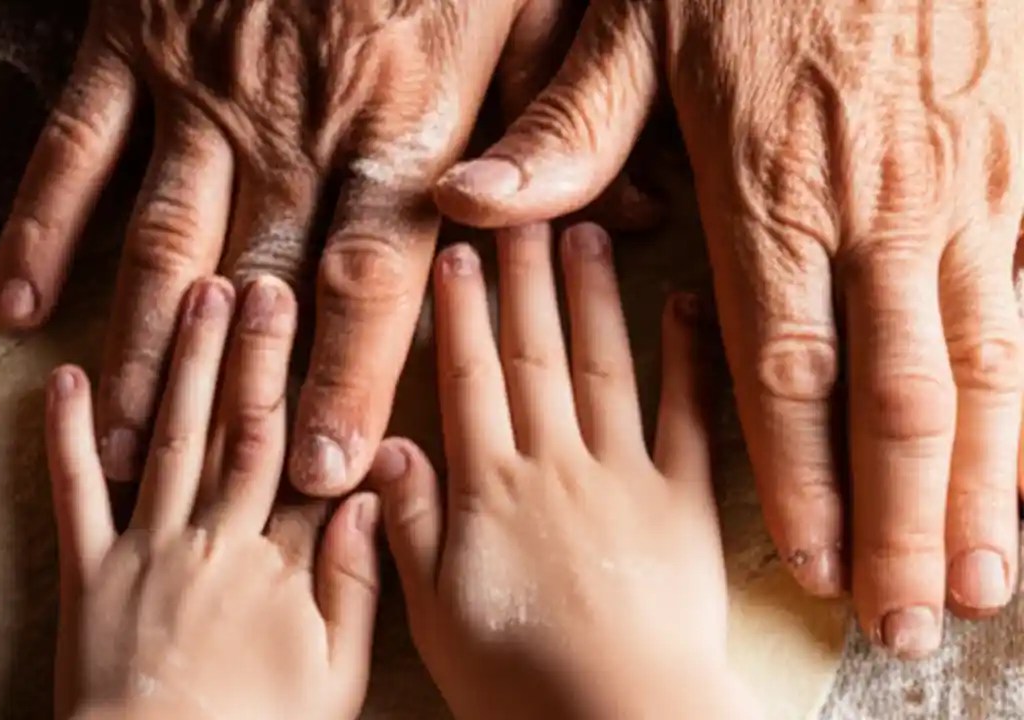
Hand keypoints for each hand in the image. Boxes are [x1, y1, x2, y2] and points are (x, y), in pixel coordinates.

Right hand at [0, 0, 659, 497]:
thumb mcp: (538, 1)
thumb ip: (569, 120)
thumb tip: (623, 223)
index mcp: (402, 115)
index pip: (374, 276)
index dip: (352, 380)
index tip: (326, 473)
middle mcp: (297, 119)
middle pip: (262, 284)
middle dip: (235, 397)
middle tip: (205, 493)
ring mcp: (204, 84)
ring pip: (163, 238)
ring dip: (141, 347)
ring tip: (123, 441)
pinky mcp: (133, 41)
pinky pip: (75, 146)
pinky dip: (41, 225)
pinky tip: (19, 306)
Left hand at [45, 276, 379, 719]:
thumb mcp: (336, 677)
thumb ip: (357, 583)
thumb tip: (371, 499)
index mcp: (281, 563)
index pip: (307, 457)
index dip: (316, 384)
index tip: (324, 320)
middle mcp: (216, 539)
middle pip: (243, 429)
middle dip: (255, 351)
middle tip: (263, 278)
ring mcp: (148, 549)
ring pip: (173, 439)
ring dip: (184, 363)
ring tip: (194, 294)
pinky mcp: (88, 572)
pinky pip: (77, 493)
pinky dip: (69, 434)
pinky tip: (67, 376)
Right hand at [369, 222, 756, 718]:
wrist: (622, 719)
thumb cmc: (518, 681)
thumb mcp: (434, 612)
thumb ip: (409, 525)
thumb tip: (386, 447)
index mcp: (490, 488)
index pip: (467, 377)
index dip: (459, 311)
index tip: (455, 252)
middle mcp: (555, 463)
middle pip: (532, 354)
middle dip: (521, 277)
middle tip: (517, 209)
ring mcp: (626, 477)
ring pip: (603, 366)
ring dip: (592, 295)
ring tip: (585, 229)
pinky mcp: (687, 503)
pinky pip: (691, 417)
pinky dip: (689, 358)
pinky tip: (685, 303)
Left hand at [433, 0, 1023, 656]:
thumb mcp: (642, 24)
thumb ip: (567, 129)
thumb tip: (474, 202)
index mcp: (776, 188)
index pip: (789, 368)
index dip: (802, 479)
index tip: (812, 567)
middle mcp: (879, 211)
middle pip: (896, 398)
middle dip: (903, 524)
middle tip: (902, 622)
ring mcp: (962, 197)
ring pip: (981, 369)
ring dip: (982, 488)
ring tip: (983, 587)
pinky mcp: (1014, 173)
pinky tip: (1018, 469)